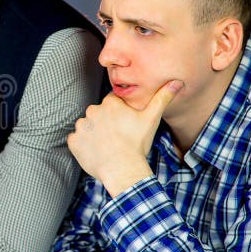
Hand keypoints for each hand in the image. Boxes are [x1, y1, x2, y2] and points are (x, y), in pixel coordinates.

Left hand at [68, 80, 182, 196]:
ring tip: (107, 145)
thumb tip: (177, 81)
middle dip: (106, 123)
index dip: (120, 115)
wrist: (123, 169)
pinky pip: (77, 140)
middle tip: (117, 137)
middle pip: (99, 114)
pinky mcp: (73, 141)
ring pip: (88, 127)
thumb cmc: (138, 144)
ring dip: (94, 134)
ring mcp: (81, 126)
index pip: (112, 104)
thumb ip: (162, 98)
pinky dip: (84, 145)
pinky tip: (96, 151)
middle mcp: (92, 110)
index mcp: (109, 103)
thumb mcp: (151, 119)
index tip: (125, 125)